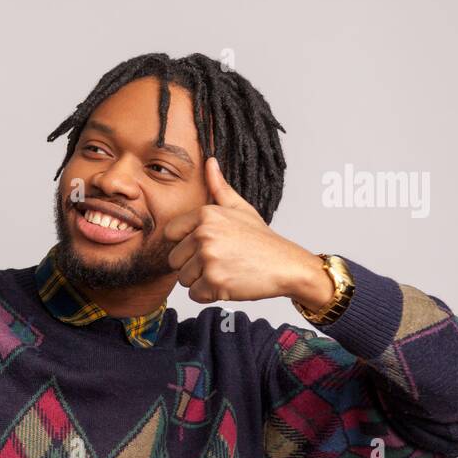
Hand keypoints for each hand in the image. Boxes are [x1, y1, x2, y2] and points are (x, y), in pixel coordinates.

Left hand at [162, 157, 332, 306]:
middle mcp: (204, 234)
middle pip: (174, 260)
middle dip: (192, 265)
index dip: (185, 243)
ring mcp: (209, 259)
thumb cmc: (261, 239)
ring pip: (183, 279)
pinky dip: (209, 295)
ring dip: (200, 281)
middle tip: (220, 261)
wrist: (287, 265)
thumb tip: (209, 162)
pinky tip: (228, 284)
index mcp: (205, 215)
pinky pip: (194, 295)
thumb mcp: (241, 209)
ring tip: (225, 271)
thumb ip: (219, 188)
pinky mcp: (214, 282)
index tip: (207, 245)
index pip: (170, 234)